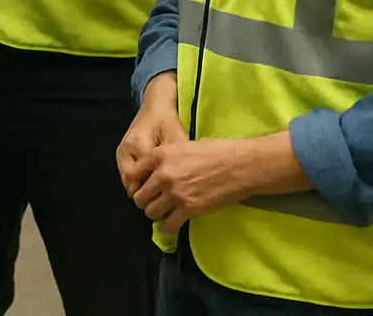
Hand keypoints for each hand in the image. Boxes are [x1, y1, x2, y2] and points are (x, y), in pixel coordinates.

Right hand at [117, 72, 186, 194]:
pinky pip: (127, 175)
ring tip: (157, 197)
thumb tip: (182, 181)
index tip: (171, 200)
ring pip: (128, 180)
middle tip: (163, 202)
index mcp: (139, 144)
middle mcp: (126, 149)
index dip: (157, 190)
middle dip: (146, 193)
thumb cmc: (167, 121)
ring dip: (140, 189)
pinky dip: (137, 183)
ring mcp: (121, 152)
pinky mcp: (121, 154)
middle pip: (133, 181)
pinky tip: (150, 187)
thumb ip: (176, 158)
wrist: (154, 106)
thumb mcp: (177, 137)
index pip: (145, 175)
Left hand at [129, 138, 251, 233]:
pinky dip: (167, 227)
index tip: (141, 187)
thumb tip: (161, 168)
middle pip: (139, 196)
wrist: (239, 166)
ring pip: (150, 212)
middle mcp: (162, 175)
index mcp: (159, 155)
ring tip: (163, 213)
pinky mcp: (188, 209)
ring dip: (155, 214)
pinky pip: (168, 225)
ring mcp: (174, 193)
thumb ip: (168, 158)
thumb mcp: (184, 145)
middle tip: (154, 202)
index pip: (132, 174)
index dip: (135, 183)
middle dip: (145, 201)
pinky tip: (171, 225)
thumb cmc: (217, 151)